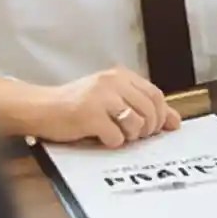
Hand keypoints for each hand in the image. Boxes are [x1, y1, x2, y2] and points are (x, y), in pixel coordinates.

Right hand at [36, 67, 181, 147]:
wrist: (42, 107)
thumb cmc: (75, 104)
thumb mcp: (110, 97)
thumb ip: (140, 105)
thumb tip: (174, 121)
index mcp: (119, 75)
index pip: (155, 94)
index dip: (162, 114)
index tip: (162, 127)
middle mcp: (112, 82)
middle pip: (150, 109)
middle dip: (148, 128)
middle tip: (137, 135)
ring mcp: (101, 97)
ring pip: (136, 123)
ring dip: (131, 136)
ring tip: (117, 134)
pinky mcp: (90, 115)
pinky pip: (116, 137)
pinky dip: (112, 142)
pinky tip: (101, 137)